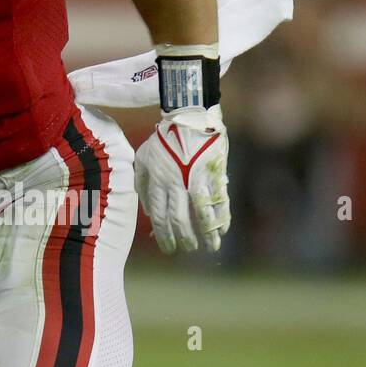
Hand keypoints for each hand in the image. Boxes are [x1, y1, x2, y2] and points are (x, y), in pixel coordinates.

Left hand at [135, 103, 229, 253]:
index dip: (164, 237)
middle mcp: (177, 185)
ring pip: (201, 214)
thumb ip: (141, 183)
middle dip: (183, 239)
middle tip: (187, 249)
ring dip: (207, 234)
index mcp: (158, 182)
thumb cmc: (164, 138)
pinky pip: (219, 200)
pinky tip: (223, 229)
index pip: (159, 217)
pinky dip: (222, 217)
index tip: (168, 248)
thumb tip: (147, 211)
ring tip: (211, 247)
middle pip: (179, 220)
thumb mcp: (143, 157)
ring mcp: (197, 180)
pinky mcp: (214, 174)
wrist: (189, 117)